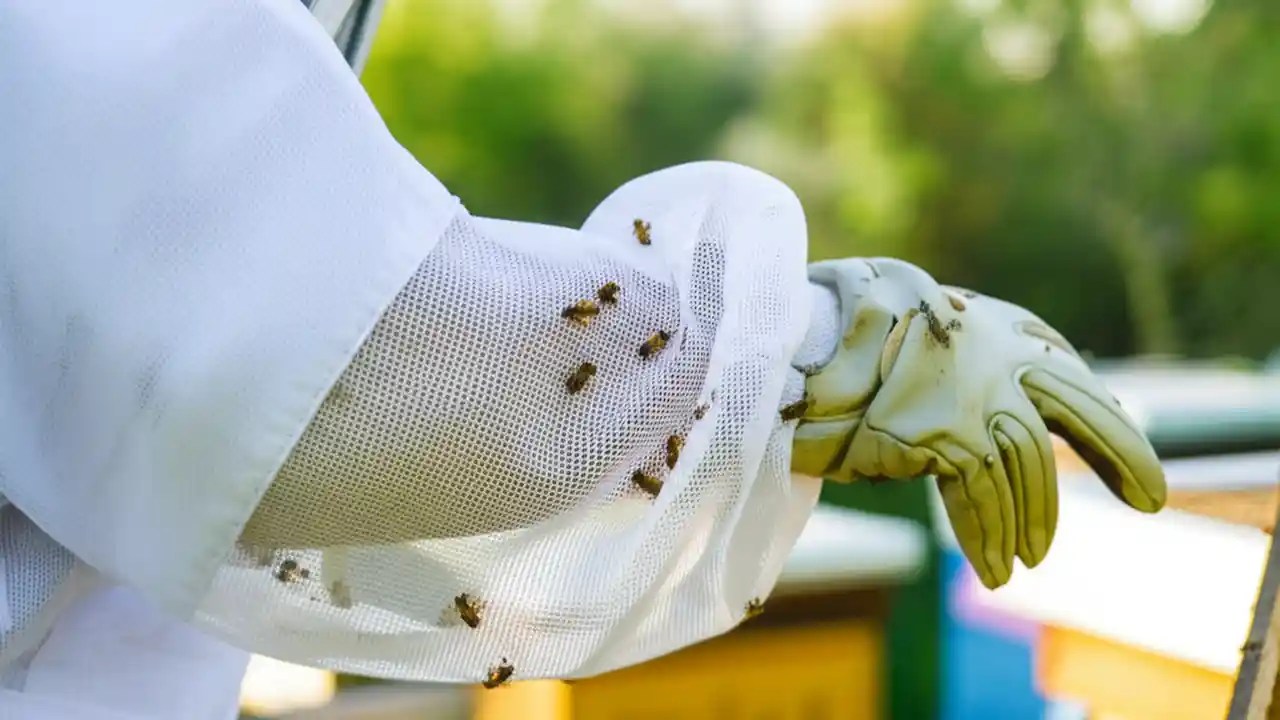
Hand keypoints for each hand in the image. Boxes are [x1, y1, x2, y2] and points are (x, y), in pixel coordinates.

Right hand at [792, 258, 1165, 587]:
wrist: (784, 342)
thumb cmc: (826, 338)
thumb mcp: (897, 331)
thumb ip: (943, 356)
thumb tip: (972, 417)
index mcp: (984, 319)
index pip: (1057, 361)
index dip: (1092, 400)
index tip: (1115, 423)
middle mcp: (993, 352)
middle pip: (1078, 404)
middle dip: (1121, 451)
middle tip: (1149, 493)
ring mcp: (977, 393)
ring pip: (1027, 468)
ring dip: (1031, 521)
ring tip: (1025, 561)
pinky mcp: (950, 436)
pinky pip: (982, 498)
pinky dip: (989, 539)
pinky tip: (997, 570)